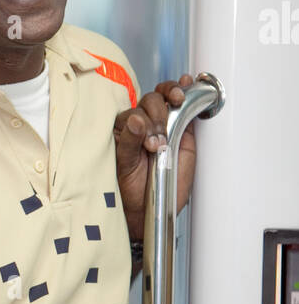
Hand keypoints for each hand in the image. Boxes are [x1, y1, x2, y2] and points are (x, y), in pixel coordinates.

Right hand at [114, 74, 195, 241]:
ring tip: (156, 148)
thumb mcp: (184, 155)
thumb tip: (188, 100)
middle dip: (164, 108)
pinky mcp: (116, 146)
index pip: (166, 95)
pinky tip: (142, 135)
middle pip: (152, 98)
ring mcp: (129, 135)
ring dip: (152, 124)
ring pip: (137, 111)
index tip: (182, 94)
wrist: (149, 214)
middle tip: (167, 131)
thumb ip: (185, 128)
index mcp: (165, 125)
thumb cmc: (166, 188)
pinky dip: (133, 128)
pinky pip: (123, 129)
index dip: (174, 89)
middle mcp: (146, 126)